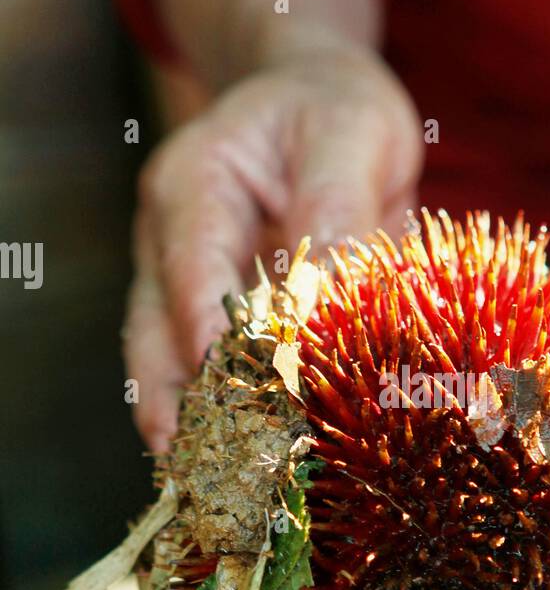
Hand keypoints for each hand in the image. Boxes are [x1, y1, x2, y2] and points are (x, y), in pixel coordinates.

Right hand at [126, 26, 422, 450]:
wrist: (320, 103)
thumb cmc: (334, 109)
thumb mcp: (351, 134)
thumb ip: (339, 208)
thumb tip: (330, 292)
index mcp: (194, 183)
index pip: (190, 267)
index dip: (208, 334)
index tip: (235, 390)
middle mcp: (170, 237)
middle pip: (158, 330)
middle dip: (182, 401)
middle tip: (220, 467)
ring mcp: (181, 279)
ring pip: (166, 362)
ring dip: (189, 422)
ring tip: (216, 486)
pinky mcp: (212, 313)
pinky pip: (204, 370)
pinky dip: (220, 415)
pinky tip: (241, 464)